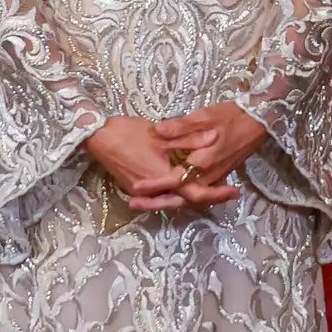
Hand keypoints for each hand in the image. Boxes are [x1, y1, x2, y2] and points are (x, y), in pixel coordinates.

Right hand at [84, 116, 221, 210]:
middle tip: (230, 193)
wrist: (96, 137)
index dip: (216, 192)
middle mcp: (154, 191)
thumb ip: (189, 138)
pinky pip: (163, 194)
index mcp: (162, 177)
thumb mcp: (161, 134)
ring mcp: (145, 192)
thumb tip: (215, 137)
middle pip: (187, 200)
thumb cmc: (127, 132)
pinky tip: (188, 184)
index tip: (234, 190)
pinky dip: (177, 191)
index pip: (195, 192)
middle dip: (210, 196)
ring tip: (215, 188)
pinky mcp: (138, 188)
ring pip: (175, 198)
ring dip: (194, 194)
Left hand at [128, 102, 268, 211]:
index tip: (136, 187)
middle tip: (133, 203)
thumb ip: (181, 127)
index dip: (155, 183)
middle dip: (155, 201)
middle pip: (179, 195)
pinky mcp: (218, 177)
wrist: (259, 122)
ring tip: (143, 201)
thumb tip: (158, 130)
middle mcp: (208, 175)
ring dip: (166, 200)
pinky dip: (180, 195)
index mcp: (203, 161)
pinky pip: (197, 191)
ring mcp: (214, 178)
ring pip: (187, 196)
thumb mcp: (205, 116)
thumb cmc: (231, 116)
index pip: (174, 178)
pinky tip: (167, 193)